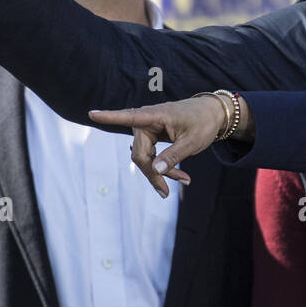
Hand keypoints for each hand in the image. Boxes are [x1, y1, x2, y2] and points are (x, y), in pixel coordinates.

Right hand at [89, 93, 251, 198]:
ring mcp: (148, 129)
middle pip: (139, 154)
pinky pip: (152, 156)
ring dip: (160, 172)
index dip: (110, 117)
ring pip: (145, 158)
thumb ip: (173, 156)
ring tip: (184, 181)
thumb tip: (154, 170)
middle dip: (152, 173)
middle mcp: (147, 121)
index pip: (129, 117)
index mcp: (155, 115)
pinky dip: (163, 167)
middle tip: (166, 193)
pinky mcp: (152, 136)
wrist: (213, 114)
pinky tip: (180, 177)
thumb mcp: (192, 142)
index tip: (92, 113)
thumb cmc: (203, 123)